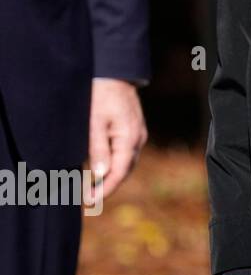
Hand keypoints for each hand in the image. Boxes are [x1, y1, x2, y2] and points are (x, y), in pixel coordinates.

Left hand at [86, 78, 147, 205]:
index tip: (89, 201)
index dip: (105, 189)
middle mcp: (138, 139)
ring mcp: (138, 134)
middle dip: (108, 186)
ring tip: (93, 187)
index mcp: (130, 139)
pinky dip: (114, 164)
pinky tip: (102, 168)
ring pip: (126, 162)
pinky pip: (125, 153)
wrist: (115, 73)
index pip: (119, 172)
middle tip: (88, 199)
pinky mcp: (133, 129)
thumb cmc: (101, 95)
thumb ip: (97, 149)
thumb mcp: (94, 122)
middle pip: (125, 170)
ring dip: (111, 176)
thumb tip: (101, 174)